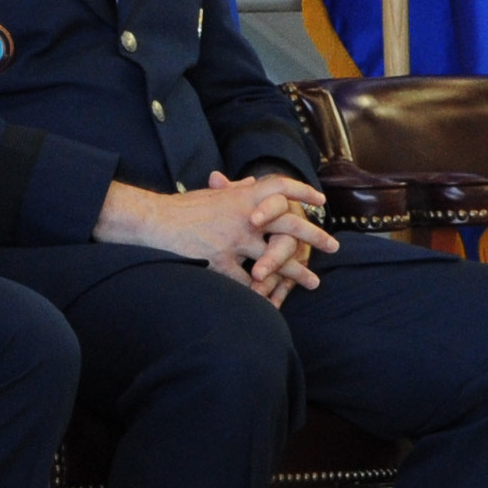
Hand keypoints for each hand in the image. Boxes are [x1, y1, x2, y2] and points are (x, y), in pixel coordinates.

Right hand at [100, 170, 338, 303]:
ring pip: (274, 259)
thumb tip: (250, 183)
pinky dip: (259, 295)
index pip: (280, 187)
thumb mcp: (211, 194)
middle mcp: (243, 217)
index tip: (321, 201)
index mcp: (241, 197)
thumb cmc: (180, 208)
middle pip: (288, 224)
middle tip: (333, 246)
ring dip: (296, 272)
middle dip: (313, 236)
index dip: (303, 192)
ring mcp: (233, 240)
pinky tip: (272, 305)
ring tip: (313, 282)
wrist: (154, 220)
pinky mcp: (220, 261)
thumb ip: (234, 191)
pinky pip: (245, 282)